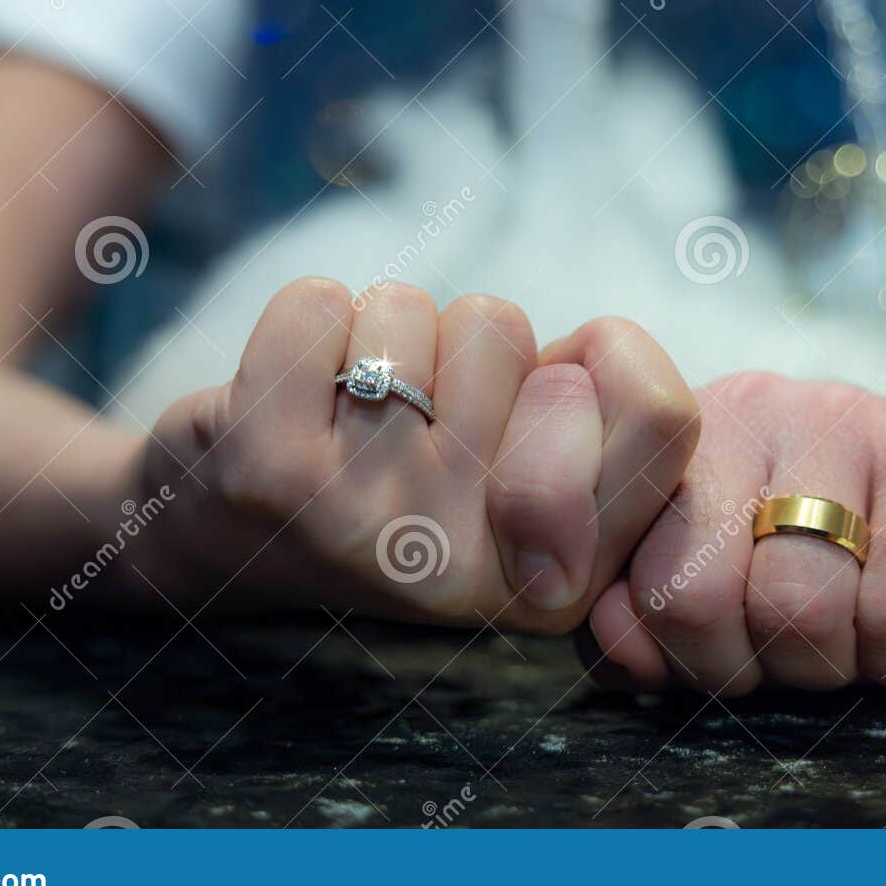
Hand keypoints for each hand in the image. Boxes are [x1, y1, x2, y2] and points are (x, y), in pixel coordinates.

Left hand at [137, 280, 698, 633]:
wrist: (224, 540)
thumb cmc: (400, 479)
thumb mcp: (531, 474)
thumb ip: (609, 421)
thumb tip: (609, 353)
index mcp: (562, 580)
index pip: (662, 413)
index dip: (594, 366)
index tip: (531, 410)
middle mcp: (474, 570)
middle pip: (509, 331)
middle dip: (464, 344)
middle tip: (417, 421)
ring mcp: (371, 525)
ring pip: (412, 310)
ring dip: (377, 335)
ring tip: (348, 413)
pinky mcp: (273, 474)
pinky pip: (316, 304)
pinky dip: (300, 322)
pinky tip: (289, 401)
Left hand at [579, 372, 885, 692]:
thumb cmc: (835, 565)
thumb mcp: (724, 593)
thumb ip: (644, 619)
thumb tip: (615, 635)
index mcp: (678, 441)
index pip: (627, 569)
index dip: (669, 647)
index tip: (719, 652)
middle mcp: (751, 408)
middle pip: (698, 590)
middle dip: (742, 666)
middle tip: (784, 656)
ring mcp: (848, 423)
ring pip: (796, 604)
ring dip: (827, 666)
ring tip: (849, 638)